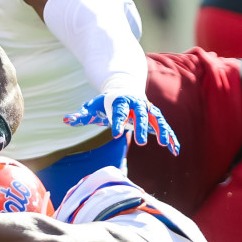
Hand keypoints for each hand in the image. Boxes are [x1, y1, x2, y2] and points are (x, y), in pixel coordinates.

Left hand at [64, 92, 179, 154]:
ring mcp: (148, 110)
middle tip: (141, 143)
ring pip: (157, 120)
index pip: (119, 111)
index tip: (115, 133)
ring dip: (162, 131)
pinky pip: (165, 127)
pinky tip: (176, 151)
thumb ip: (80, 116)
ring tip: (166, 145)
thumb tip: (66, 121)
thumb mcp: (91, 107)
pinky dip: (172, 137)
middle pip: (141, 115)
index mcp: (120, 101)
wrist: (124, 90)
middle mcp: (137, 104)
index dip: (117, 121)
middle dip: (142, 128)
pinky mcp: (155, 118)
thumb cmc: (105, 103)